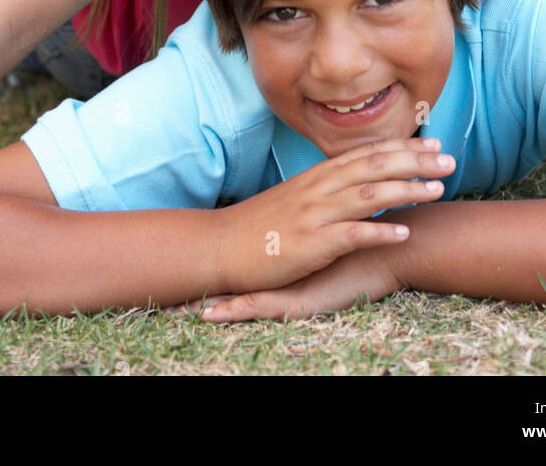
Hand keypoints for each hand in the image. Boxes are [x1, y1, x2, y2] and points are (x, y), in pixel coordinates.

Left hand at [185, 238, 404, 322]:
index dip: (204, 261)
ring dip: (203, 301)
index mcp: (283, 249)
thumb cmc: (366, 246)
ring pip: (235, 293)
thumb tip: (305, 228)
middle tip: (152, 296)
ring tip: (164, 311)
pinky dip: (230, 312)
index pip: (235, 255)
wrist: (393, 249)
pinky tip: (206, 316)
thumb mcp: (336, 238)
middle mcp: (279, 265)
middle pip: (226, 272)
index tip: (170, 266)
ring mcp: (284, 283)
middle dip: (190, 280)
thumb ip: (320, 231)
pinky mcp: (296, 300)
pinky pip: (255, 309)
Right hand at [217, 135, 452, 293]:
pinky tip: (404, 232)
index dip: (402, 147)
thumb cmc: (261, 226)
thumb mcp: (296, 198)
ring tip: (438, 189)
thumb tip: (357, 182)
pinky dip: (379, 231)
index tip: (434, 142)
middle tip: (450, 159)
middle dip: (415, 161)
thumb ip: (326, 188)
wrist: (221, 245)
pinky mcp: (309, 244)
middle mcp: (319, 188)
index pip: (366, 153)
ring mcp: (314, 214)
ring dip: (406, 189)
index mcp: (318, 176)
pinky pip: (350, 235)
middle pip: (374, 166)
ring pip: (368, 194)